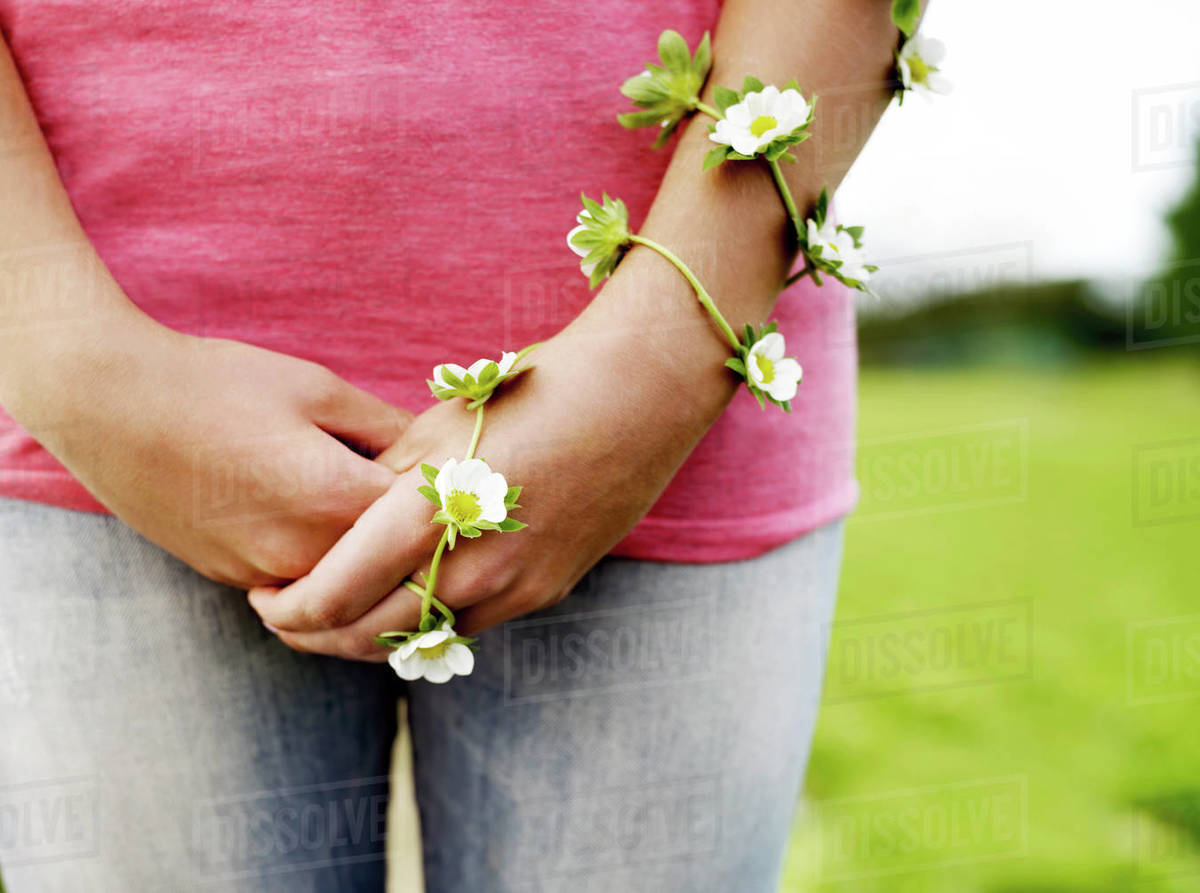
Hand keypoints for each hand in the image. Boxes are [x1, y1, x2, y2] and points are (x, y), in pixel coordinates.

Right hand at [15, 311, 409, 587]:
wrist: (105, 403)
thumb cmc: (217, 384)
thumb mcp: (317, 388)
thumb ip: (386, 426)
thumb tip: (434, 452)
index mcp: (336, 500)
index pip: (425, 519)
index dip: (444, 493)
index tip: (451, 472)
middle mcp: (305, 554)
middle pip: (391, 563)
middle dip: (412, 533)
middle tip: (421, 495)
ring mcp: (264, 574)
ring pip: (346, 583)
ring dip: (368, 555)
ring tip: (370, 507)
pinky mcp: (232, 578)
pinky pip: (301, 583)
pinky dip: (323, 562)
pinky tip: (317, 518)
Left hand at [247, 287, 736, 660]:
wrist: (637, 397)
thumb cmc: (533, 393)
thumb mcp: (441, 424)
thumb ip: (383, 482)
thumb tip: (345, 521)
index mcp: (431, 511)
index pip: (333, 595)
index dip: (288, 610)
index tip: (265, 597)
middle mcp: (472, 563)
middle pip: (367, 634)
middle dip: (313, 635)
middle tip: (285, 618)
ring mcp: (516, 584)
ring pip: (419, 640)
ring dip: (367, 637)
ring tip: (337, 614)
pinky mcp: (546, 590)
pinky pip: (469, 624)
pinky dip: (425, 624)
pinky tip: (407, 601)